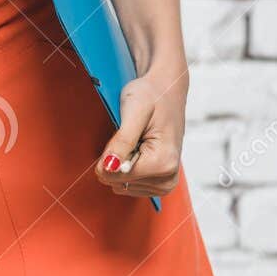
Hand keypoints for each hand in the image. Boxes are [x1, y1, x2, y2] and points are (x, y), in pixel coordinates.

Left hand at [95, 64, 188, 198]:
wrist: (165, 90)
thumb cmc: (151, 96)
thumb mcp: (133, 112)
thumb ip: (121, 142)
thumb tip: (108, 167)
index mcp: (163, 163)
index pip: (116, 176)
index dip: (107, 156)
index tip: (120, 137)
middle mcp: (168, 177)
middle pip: (117, 182)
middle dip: (114, 159)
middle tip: (129, 137)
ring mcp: (165, 182)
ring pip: (120, 185)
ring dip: (120, 162)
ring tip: (135, 141)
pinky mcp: (159, 182)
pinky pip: (127, 185)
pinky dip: (124, 167)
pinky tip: (136, 150)